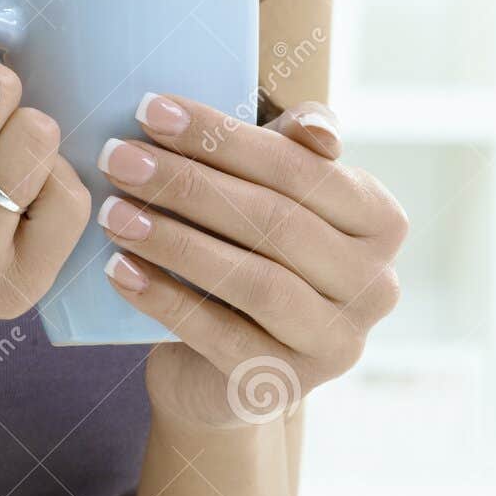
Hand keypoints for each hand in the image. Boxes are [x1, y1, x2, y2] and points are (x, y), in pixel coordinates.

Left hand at [96, 95, 406, 428]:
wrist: (222, 363)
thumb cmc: (249, 254)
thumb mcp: (273, 194)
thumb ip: (291, 149)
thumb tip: (314, 128)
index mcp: (382, 222)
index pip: (302, 169)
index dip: (225, 137)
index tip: (150, 109)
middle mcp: (377, 286)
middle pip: (277, 222)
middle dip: (189, 184)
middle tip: (117, 158)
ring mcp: (339, 343)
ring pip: (256, 281)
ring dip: (175, 241)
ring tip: (113, 213)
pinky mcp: (288, 386)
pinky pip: (222, 336)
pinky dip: (165, 299)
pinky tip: (118, 269)